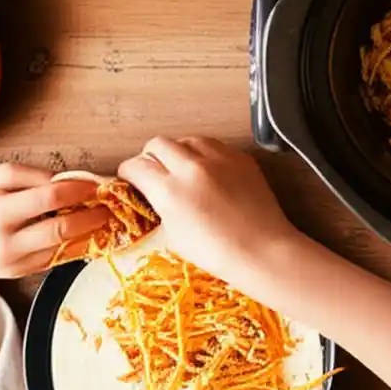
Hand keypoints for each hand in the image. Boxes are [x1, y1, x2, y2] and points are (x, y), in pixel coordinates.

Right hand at [0, 164, 107, 278]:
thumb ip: (32, 174)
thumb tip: (68, 179)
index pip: (50, 198)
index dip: (80, 190)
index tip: (98, 184)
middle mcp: (6, 243)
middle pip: (63, 229)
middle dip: (93, 215)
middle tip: (111, 205)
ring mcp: (14, 263)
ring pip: (65, 249)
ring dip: (91, 233)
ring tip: (107, 218)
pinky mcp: (20, 273)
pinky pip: (57, 259)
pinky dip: (77, 246)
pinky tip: (89, 233)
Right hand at [117, 136, 297, 280]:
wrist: (261, 248)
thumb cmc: (215, 251)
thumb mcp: (173, 232)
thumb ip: (161, 202)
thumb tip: (155, 189)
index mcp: (170, 189)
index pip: (137, 165)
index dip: (129, 172)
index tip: (131, 178)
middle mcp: (193, 167)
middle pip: (159, 143)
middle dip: (151, 156)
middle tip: (155, 171)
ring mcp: (220, 158)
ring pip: (188, 139)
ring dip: (179, 150)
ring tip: (182, 168)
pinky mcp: (241, 157)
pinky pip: (215, 145)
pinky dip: (205, 153)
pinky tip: (209, 170)